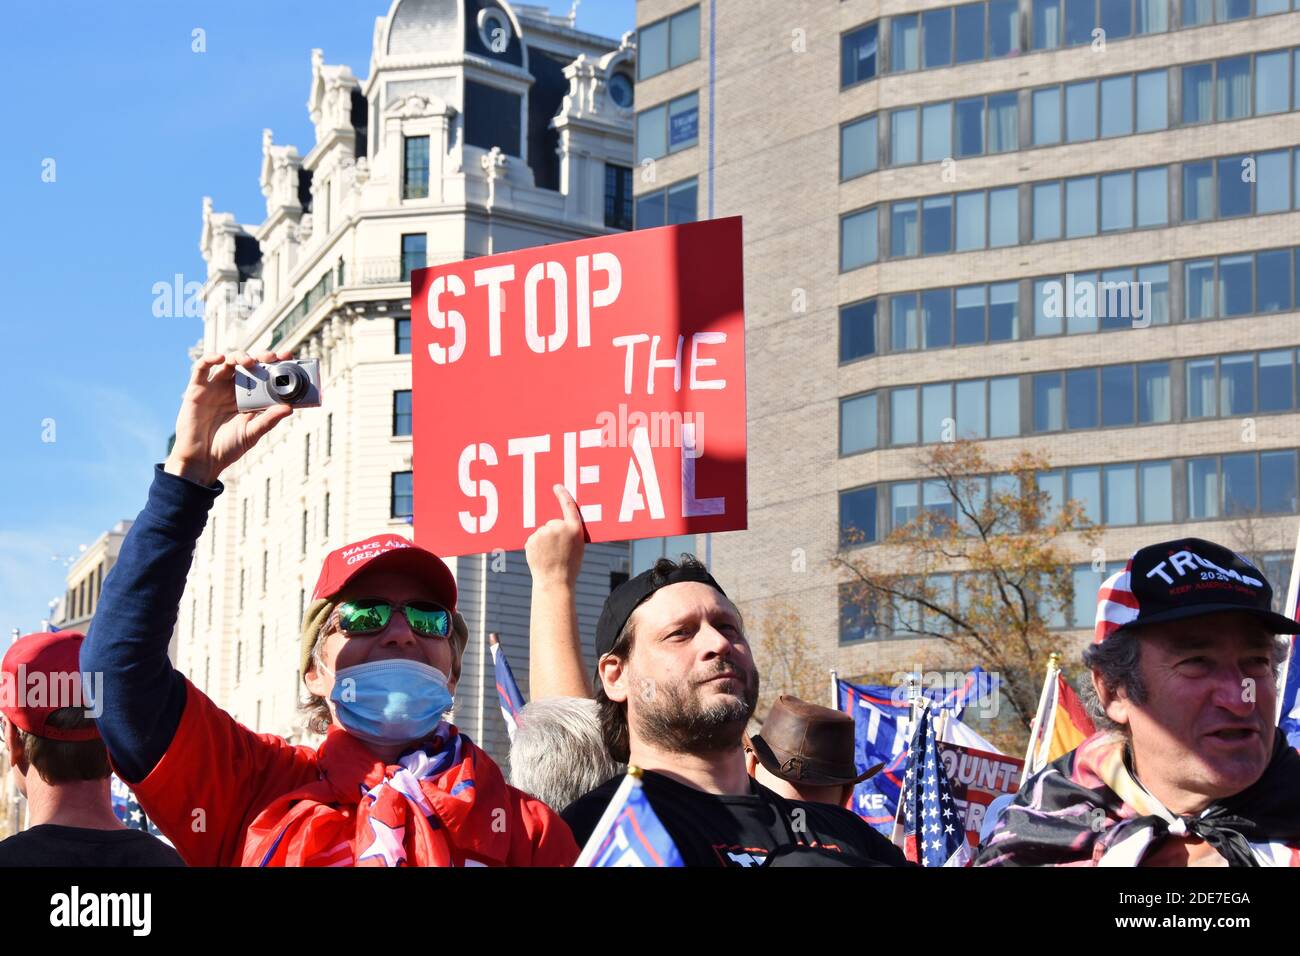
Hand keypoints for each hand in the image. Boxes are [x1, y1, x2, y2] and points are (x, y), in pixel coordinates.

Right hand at [163, 351, 295, 486]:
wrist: (202, 459)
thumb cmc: (228, 447)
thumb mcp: (252, 433)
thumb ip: (268, 420)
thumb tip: (289, 408)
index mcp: (250, 398)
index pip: (265, 376)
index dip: (276, 364)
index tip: (289, 356)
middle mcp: (234, 389)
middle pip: (249, 365)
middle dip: (261, 357)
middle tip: (271, 357)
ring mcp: (216, 387)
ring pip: (228, 363)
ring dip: (239, 356)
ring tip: (249, 361)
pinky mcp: (197, 389)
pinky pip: (201, 368)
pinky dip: (209, 359)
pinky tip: (220, 358)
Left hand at [524, 484, 585, 586]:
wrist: (555, 581)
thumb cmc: (570, 566)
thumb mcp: (578, 547)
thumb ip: (571, 532)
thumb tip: (560, 523)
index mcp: (574, 529)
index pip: (568, 505)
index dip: (562, 495)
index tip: (557, 487)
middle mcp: (559, 527)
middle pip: (553, 523)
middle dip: (553, 533)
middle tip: (557, 550)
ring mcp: (544, 533)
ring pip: (542, 531)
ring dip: (544, 540)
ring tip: (549, 555)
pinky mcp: (532, 539)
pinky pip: (533, 539)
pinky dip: (535, 546)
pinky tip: (541, 556)